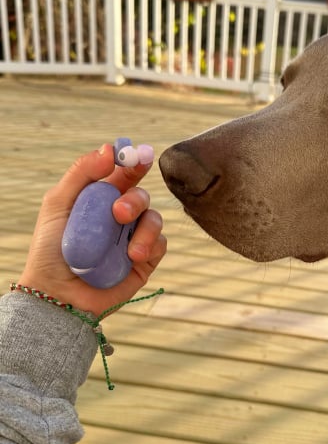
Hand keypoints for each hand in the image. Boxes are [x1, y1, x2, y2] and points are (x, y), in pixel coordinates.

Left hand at [17, 144, 166, 316]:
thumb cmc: (51, 249)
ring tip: (130, 249)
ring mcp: (133, 238)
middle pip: (141, 195)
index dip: (134, 162)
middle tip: (119, 213)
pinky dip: (151, 246)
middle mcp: (120, 216)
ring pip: (155, 219)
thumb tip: (111, 149)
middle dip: (135, 200)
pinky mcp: (144, 261)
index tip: (139, 156)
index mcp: (100, 198)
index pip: (123, 173)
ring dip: (147, 229)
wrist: (57, 294)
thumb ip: (82, 172)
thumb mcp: (58, 203)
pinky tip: (135, 256)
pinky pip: (160, 244)